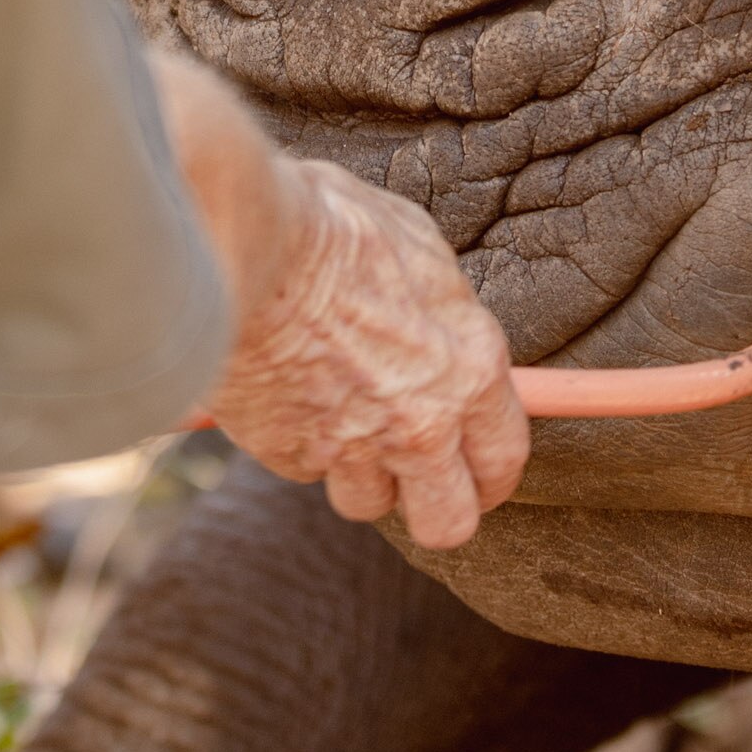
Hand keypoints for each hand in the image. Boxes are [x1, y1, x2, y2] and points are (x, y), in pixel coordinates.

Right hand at [155, 53, 526, 548]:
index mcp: (469, 370)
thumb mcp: (418, 249)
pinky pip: (305, 467)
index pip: (504, 459)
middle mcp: (422, 425)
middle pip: (448, 524)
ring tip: (337, 408)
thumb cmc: (335, 228)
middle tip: (416, 479)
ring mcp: (354, 449)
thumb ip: (440, 310)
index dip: (491, 473)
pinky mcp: (290, 457)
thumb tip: (442, 323)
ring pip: (367, 502)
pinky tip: (288, 386)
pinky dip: (299, 440)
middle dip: (433, 507)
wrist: (247, 245)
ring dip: (356, 470)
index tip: (478, 474)